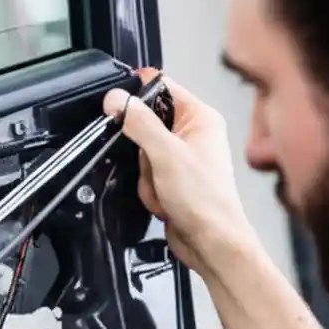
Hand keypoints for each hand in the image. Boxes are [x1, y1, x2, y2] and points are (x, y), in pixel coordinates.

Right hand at [103, 69, 255, 274]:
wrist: (212, 242)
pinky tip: (163, 199)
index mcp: (201, 118)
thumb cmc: (205, 200)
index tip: (118, 104)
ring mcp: (182, 157)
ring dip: (144, 174)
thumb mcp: (165, 154)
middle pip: (144, 123)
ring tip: (163, 187)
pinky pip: (144, 173)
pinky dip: (147, 188)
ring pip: (140, 152)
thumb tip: (116, 98)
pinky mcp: (172, 178)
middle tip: (154, 164)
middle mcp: (193, 134)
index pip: (163, 86)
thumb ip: (138, 122)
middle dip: (141, 150)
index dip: (137, 92)